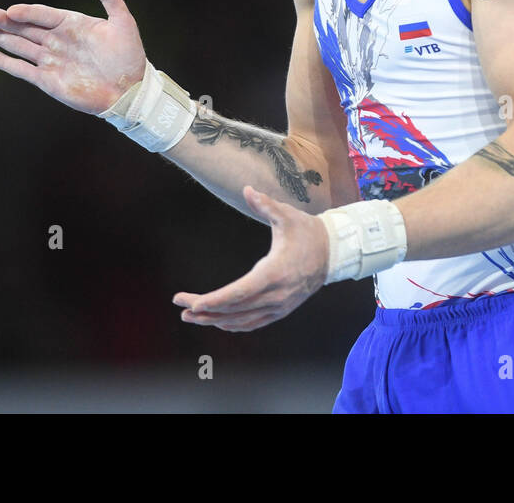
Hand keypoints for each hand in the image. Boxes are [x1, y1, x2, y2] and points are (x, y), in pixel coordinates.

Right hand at [0, 0, 148, 113]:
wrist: (130, 90)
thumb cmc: (129, 56)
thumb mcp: (123, 21)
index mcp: (72, 24)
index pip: (42, 14)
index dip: (26, 12)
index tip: (11, 11)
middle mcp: (57, 40)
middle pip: (25, 28)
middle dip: (6, 22)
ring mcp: (50, 60)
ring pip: (18, 45)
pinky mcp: (47, 80)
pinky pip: (20, 69)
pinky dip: (3, 62)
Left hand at [173, 186, 329, 331]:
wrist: (333, 252)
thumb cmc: (307, 231)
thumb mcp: (287, 215)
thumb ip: (265, 204)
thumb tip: (246, 189)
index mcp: (275, 273)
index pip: (239, 293)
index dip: (215, 300)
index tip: (193, 303)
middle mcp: (277, 295)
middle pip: (235, 309)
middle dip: (205, 311)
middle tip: (181, 307)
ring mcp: (280, 306)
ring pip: (242, 321)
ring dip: (215, 321)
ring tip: (190, 317)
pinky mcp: (282, 310)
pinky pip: (254, 323)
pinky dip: (234, 324)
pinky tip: (218, 322)